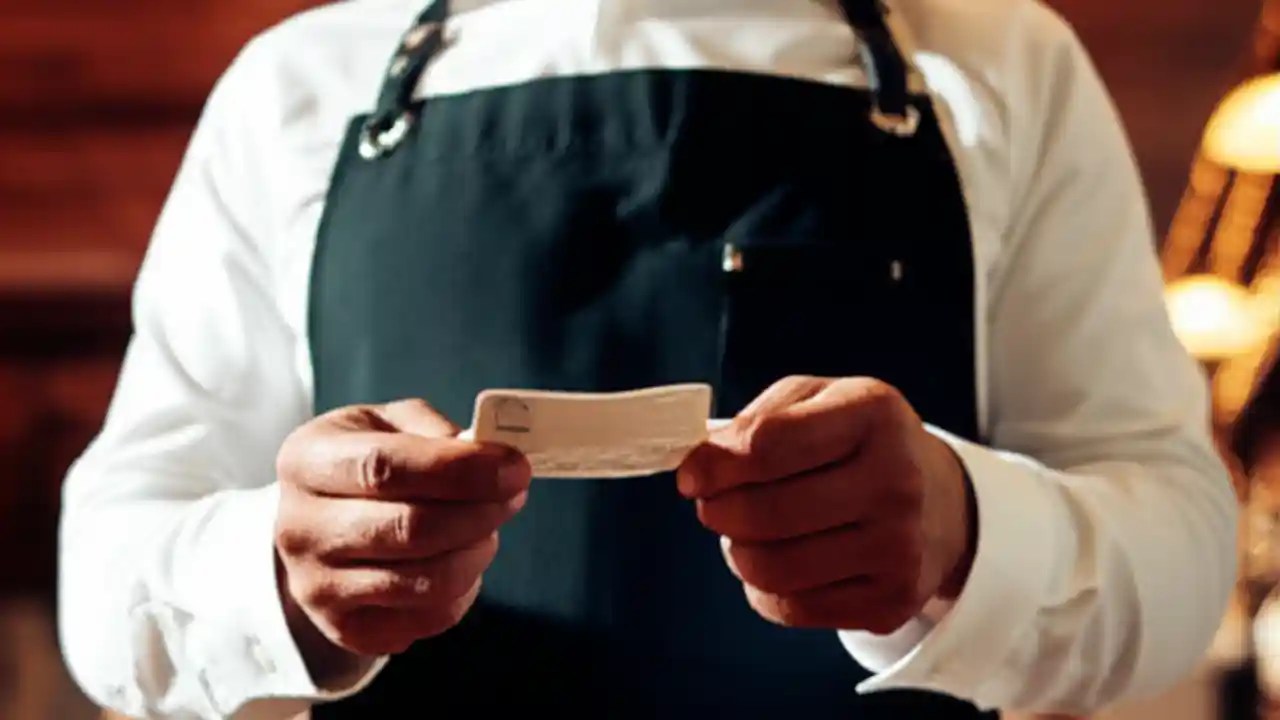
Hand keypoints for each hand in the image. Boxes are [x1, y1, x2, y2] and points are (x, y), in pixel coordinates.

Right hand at [274, 399, 531, 678]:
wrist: (317, 526)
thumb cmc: (364, 463)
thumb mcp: (387, 423)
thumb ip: (434, 430)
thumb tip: (488, 455)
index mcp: (308, 461)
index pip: (383, 468)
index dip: (459, 469)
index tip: (514, 467)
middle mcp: (301, 529)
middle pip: (410, 529)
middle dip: (481, 510)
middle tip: (514, 493)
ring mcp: (318, 588)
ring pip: (428, 581)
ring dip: (478, 550)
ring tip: (488, 525)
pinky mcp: (347, 630)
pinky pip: (430, 618)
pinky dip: (464, 588)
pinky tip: (460, 558)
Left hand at [677, 376, 975, 633]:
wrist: (939, 501)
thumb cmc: (858, 444)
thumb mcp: (817, 399)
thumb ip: (756, 419)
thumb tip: (701, 464)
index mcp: (873, 414)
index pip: (767, 445)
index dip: (713, 464)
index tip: (692, 475)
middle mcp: (895, 480)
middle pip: (763, 512)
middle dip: (719, 510)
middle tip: (716, 505)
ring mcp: (898, 546)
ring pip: (771, 568)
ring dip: (738, 551)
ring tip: (748, 533)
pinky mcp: (890, 600)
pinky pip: (790, 608)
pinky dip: (764, 589)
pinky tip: (779, 561)